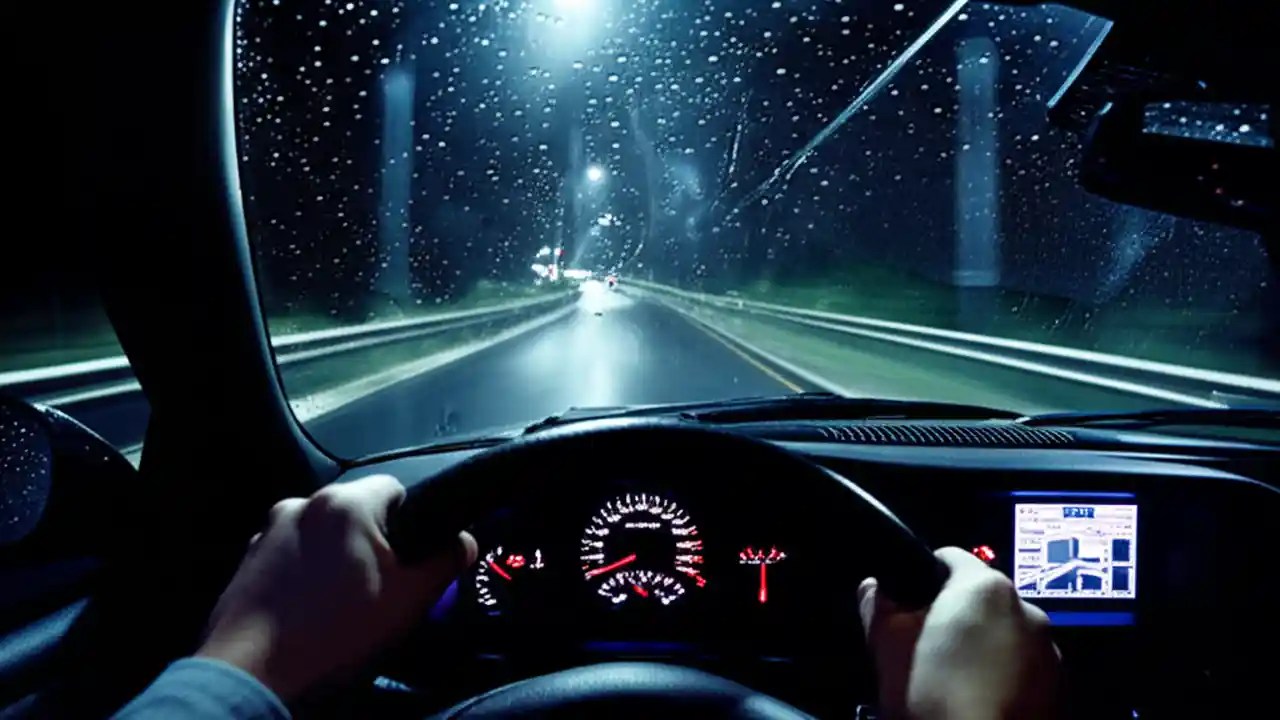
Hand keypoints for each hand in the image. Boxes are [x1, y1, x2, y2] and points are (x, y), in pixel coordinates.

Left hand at [196, 475, 476, 701]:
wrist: (254, 674)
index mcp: (346, 504)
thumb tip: (463, 542)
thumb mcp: (408, 601)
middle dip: (372, 541)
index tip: (413, 555)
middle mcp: (303, 504)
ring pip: (321, 533)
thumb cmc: (336, 634)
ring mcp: (267, 531)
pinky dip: (304, 573)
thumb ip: (444, 563)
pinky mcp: (246, 560)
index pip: (395, 488)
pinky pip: (290, 555)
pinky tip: (309, 611)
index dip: (413, 519)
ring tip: (341, 604)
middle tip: (381, 586)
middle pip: (355, 511)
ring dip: (335, 556)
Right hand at [858, 548, 1060, 719]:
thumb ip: (878, 605)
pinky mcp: (1059, 688)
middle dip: (955, 615)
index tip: (907, 608)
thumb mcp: (886, 646)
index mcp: (985, 588)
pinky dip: (1004, 674)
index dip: (922, 579)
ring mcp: (1050, 651)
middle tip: (926, 648)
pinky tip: (980, 699)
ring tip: (955, 680)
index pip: (948, 558)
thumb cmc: (929, 695)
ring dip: (983, 645)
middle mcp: (1027, 610)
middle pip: (980, 598)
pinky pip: (1024, 666)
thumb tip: (874, 587)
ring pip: (1005, 633)